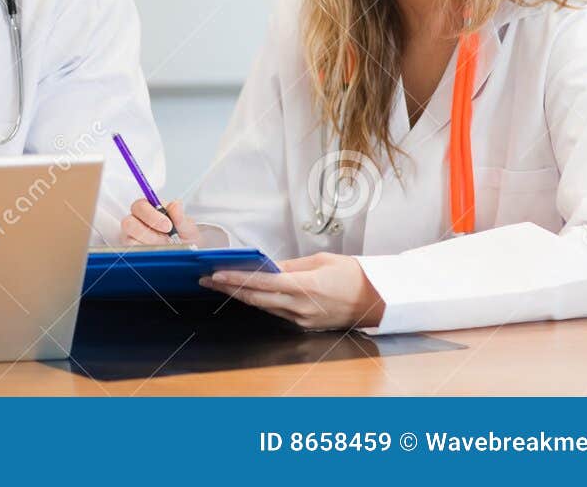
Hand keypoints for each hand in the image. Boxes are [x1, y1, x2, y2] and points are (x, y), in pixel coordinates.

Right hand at [119, 199, 202, 245]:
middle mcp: (137, 221)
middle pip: (128, 222)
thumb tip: (175, 205)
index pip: (140, 205)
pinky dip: (145, 252)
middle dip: (148, 231)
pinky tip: (157, 252)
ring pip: (128, 238)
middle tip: (166, 237)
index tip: (168, 225)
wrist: (185, 256)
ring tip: (164, 246)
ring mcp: (132, 237)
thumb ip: (180, 217)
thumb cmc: (184, 238)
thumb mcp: (187, 228)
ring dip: (148, 243)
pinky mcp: (131, 251)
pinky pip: (132, 252)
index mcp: (149, 209)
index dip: (151, 215)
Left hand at [199, 252, 385, 329]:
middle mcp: (301, 307)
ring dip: (241, 296)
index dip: (236, 280)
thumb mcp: (322, 261)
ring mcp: (302, 319)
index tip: (215, 274)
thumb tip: (266, 266)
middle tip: (207, 280)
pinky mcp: (305, 325)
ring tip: (220, 285)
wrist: (380, 301)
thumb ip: (291, 266)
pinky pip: (276, 312)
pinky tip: (246, 294)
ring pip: (263, 307)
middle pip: (256, 299)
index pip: (263, 284)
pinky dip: (259, 302)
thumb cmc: (355, 276)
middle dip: (229, 290)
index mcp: (307, 287)